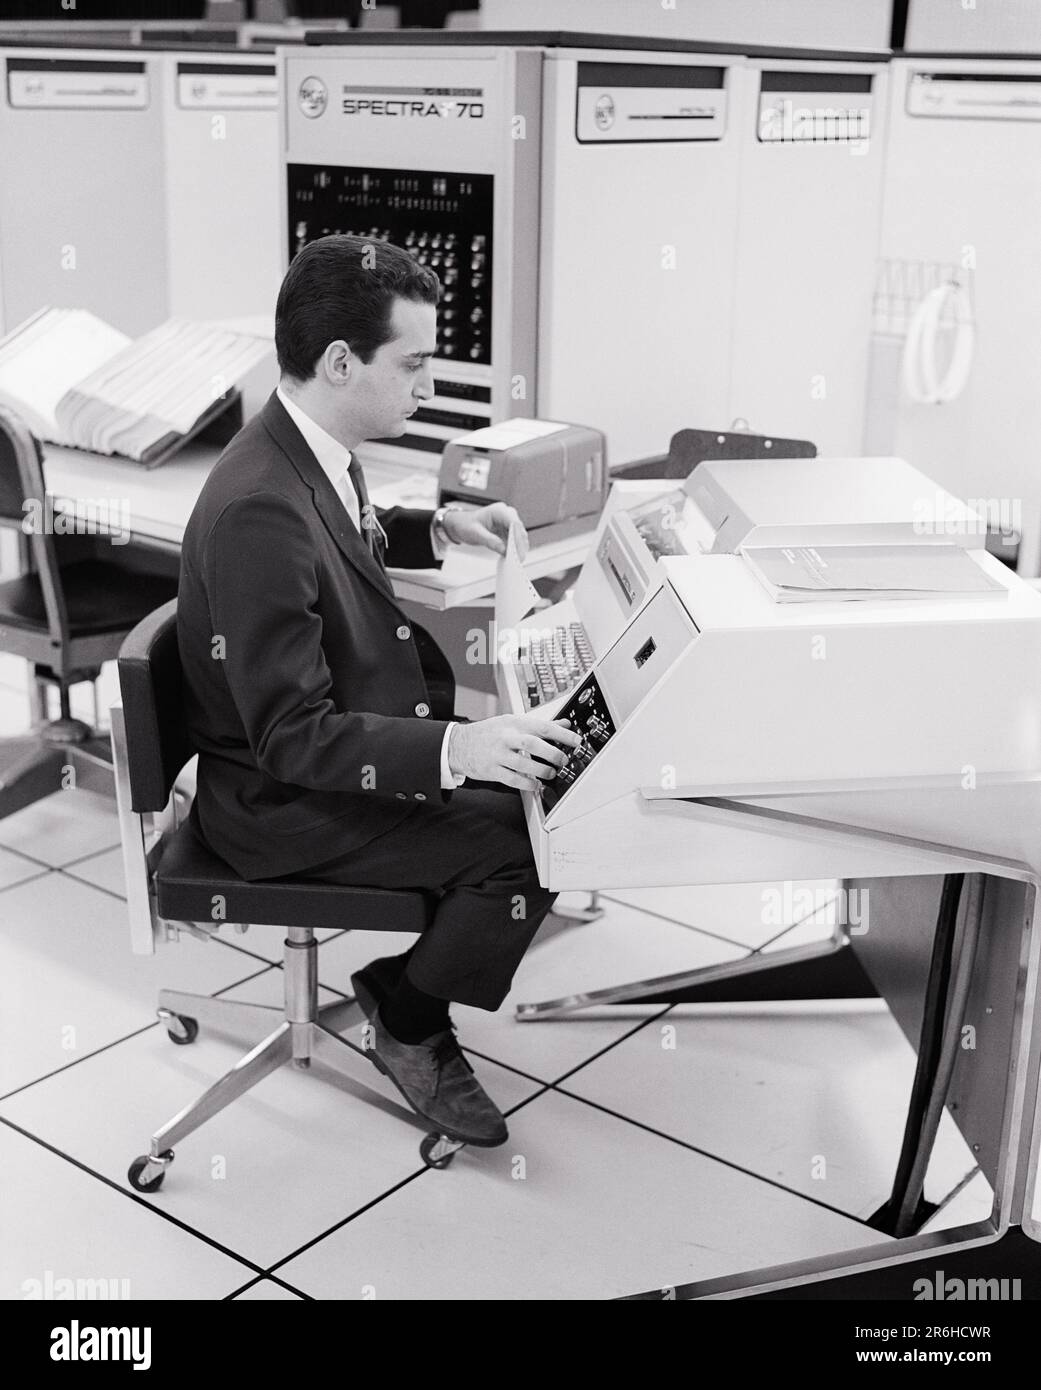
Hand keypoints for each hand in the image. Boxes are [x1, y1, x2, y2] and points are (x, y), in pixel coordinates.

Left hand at [443, 501, 528, 557]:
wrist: (461, 525)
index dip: (518, 538)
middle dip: (520, 545)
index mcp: (499, 511)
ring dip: (518, 548)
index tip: (517, 551)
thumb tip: (504, 549)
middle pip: (519, 530)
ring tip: (515, 560)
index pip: (514, 523)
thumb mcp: (476, 534)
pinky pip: (514, 540)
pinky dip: (514, 549)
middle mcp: (506, 514)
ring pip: (519, 536)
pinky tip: (512, 557)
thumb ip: (491, 541)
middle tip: (518, 559)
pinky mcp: (507, 530)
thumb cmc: (466, 525)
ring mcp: (508, 522)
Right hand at [448, 712, 581, 790]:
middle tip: (563, 760)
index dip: (562, 734)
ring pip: (522, 764)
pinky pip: (512, 779)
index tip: (576, 741)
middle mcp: (506, 737)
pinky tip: (535, 785)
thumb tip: (565, 724)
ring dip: (541, 771)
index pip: (542, 726)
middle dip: (552, 753)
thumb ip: (539, 725)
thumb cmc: (488, 733)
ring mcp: (498, 754)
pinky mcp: (491, 770)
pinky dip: (526, 784)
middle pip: (532, 744)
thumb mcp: (513, 722)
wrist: (458, 744)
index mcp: (514, 723)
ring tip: (550, 773)